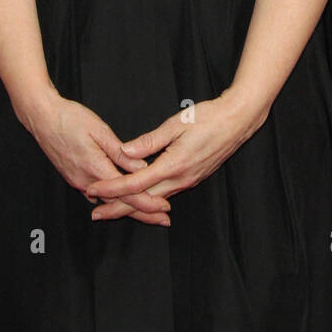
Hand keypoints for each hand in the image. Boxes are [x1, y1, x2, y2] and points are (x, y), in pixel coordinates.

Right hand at [21, 91, 172, 226]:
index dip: (148, 203)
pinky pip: (96, 194)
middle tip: (164, 220)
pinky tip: (122, 200)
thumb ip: (121, 152)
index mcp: (96, 168)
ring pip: (108, 200)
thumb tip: (141, 166)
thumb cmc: (71, 119)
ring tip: (149, 213)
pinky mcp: (73, 177)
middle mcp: (86, 180)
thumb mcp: (100, 130)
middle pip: (119, 203)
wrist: (42, 118)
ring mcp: (78, 181)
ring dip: (128, 208)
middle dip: (143, 213)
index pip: (127, 192)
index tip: (164, 208)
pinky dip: (111, 200)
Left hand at [85, 90, 264, 222]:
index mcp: (173, 165)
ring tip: (112, 207)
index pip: (135, 184)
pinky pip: (166, 193)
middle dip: (118, 208)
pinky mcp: (193, 178)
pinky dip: (149, 198)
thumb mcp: (176, 124)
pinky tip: (141, 196)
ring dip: (133, 205)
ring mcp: (188, 180)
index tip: (94, 189)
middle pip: (143, 200)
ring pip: (155, 200)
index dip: (112, 188)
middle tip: (96, 213)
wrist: (238, 121)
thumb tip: (125, 151)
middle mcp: (181, 179)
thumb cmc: (209, 118)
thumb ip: (150, 141)